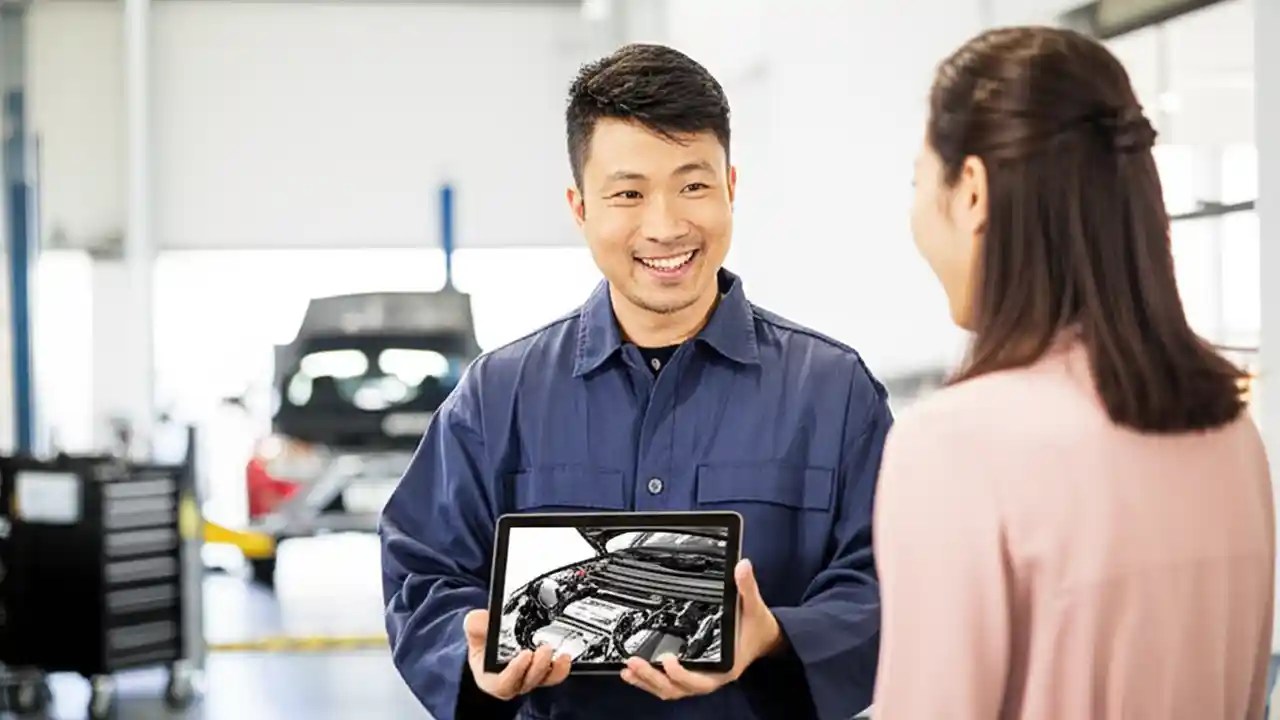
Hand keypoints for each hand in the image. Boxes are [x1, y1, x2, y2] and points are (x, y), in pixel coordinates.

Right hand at [464, 609, 571, 700]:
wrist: (491, 639)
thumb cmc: (483, 640)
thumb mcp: (475, 631)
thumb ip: (476, 625)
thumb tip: (480, 619)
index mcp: (490, 677)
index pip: (503, 684)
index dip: (515, 672)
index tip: (525, 655)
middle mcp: (512, 682)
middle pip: (526, 683)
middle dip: (537, 667)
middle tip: (544, 650)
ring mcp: (528, 677)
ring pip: (542, 680)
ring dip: (552, 668)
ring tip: (556, 651)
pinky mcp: (542, 671)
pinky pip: (553, 675)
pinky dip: (561, 668)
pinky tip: (566, 656)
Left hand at [621, 558, 782, 699]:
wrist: (762, 637)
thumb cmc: (756, 626)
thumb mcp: (753, 606)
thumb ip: (746, 587)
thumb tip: (741, 566)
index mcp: (725, 667)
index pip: (699, 680)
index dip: (681, 675)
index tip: (667, 660)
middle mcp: (710, 677)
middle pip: (677, 688)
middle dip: (653, 678)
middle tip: (635, 662)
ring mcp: (699, 677)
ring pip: (670, 689)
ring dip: (648, 682)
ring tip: (628, 670)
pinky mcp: (691, 673)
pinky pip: (669, 684)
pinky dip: (651, 681)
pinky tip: (634, 673)